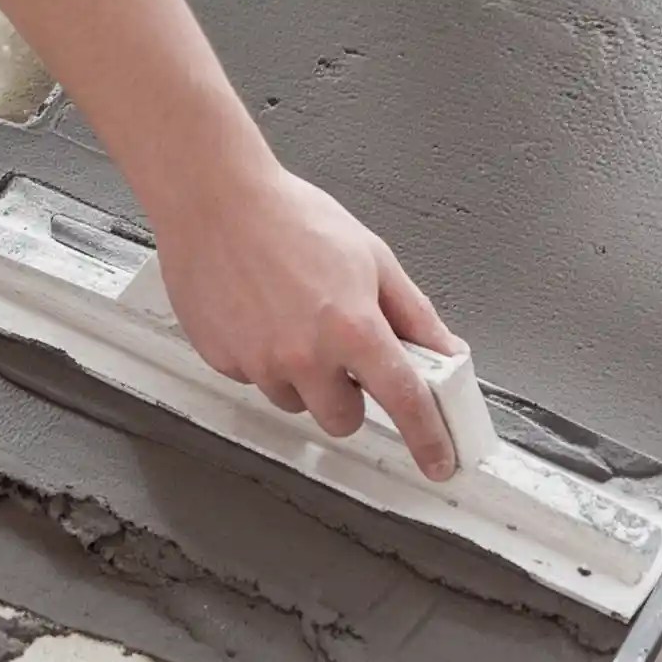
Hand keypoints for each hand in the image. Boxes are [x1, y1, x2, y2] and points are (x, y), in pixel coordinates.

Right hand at [153, 161, 465, 481]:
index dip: (428, 438)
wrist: (215, 199)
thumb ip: (414, 314)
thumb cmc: (291, 218)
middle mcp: (306, 355)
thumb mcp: (373, 258)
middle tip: (342, 353)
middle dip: (348, 397)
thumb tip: (445, 349)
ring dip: (303, 377)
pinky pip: (256, 380)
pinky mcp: (224, 361)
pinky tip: (262, 314)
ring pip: (295, 401)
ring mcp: (260, 362)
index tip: (437, 461)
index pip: (404, 400)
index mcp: (354, 328)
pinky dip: (265, 358)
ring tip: (293, 318)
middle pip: (341, 420)